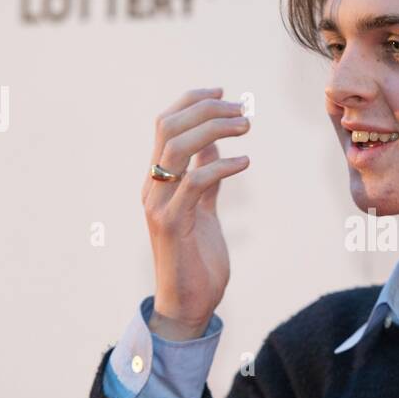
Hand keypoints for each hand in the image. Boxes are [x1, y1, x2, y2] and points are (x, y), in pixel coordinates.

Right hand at [140, 87, 250, 341]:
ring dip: (214, 129)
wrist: (188, 305)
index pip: (164, 125)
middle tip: (241, 110)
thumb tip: (212, 144)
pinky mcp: (172, 225)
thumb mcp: (202, 209)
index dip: (190, 101)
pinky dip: (222, 167)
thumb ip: (203, 177)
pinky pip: (195, 183)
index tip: (222, 92)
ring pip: (176, 148)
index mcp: (158, 180)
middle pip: (168, 127)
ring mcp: (159, 205)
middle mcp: (152, 187)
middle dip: (205, 109)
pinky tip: (245, 163)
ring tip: (246, 127)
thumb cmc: (197, 258)